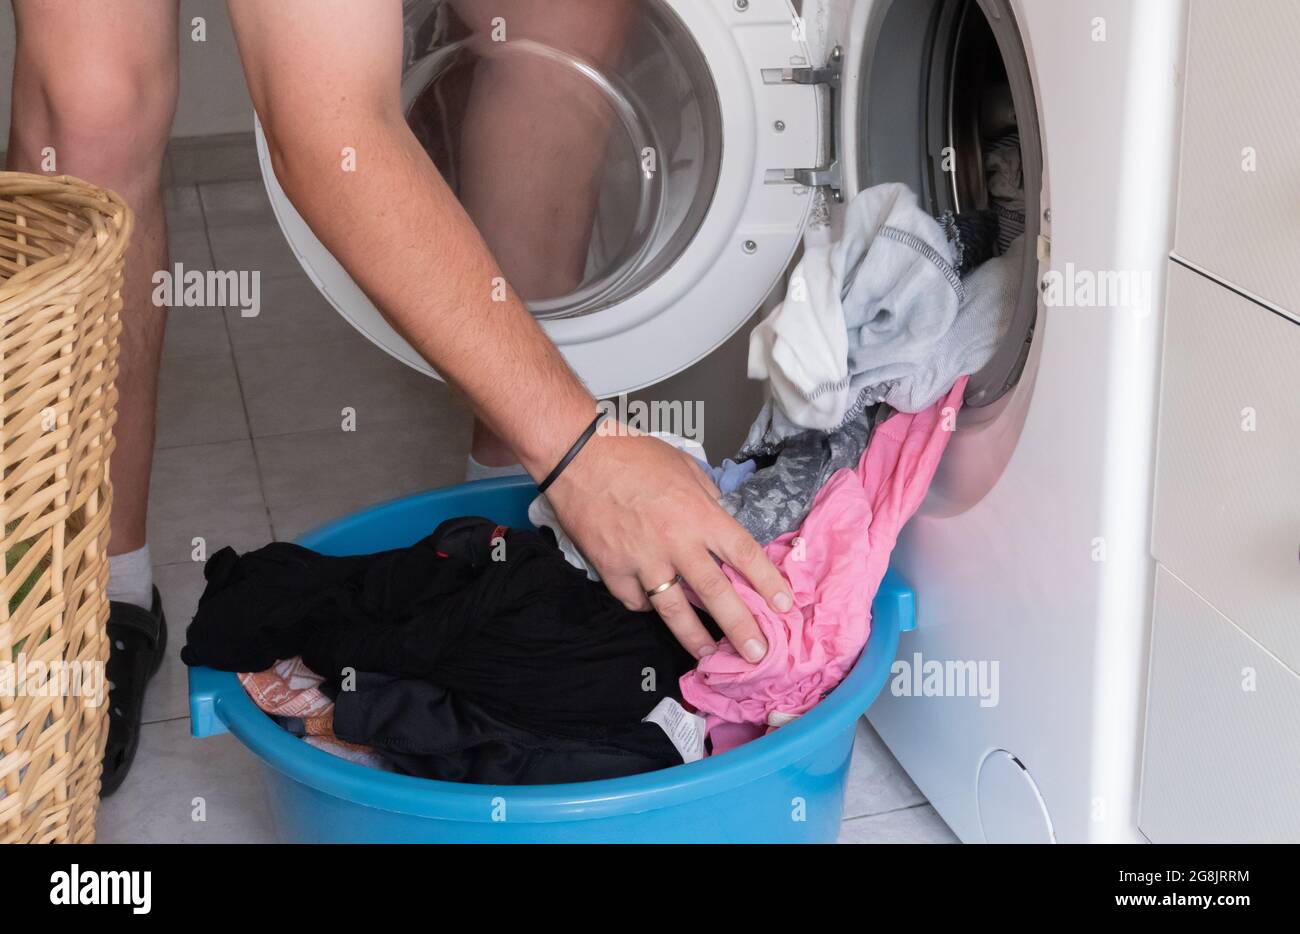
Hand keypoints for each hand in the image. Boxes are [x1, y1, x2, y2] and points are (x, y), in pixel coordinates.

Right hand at [543, 427, 792, 660]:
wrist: (576, 457)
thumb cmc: (631, 454)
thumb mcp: (683, 467)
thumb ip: (707, 497)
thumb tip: (721, 518)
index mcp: (698, 513)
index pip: (743, 554)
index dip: (767, 582)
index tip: (784, 605)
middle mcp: (675, 542)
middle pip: (715, 593)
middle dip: (740, 626)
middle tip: (757, 653)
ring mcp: (642, 560)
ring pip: (674, 610)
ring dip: (694, 636)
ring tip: (709, 653)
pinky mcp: (612, 570)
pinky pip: (635, 601)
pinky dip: (647, 607)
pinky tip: (655, 610)